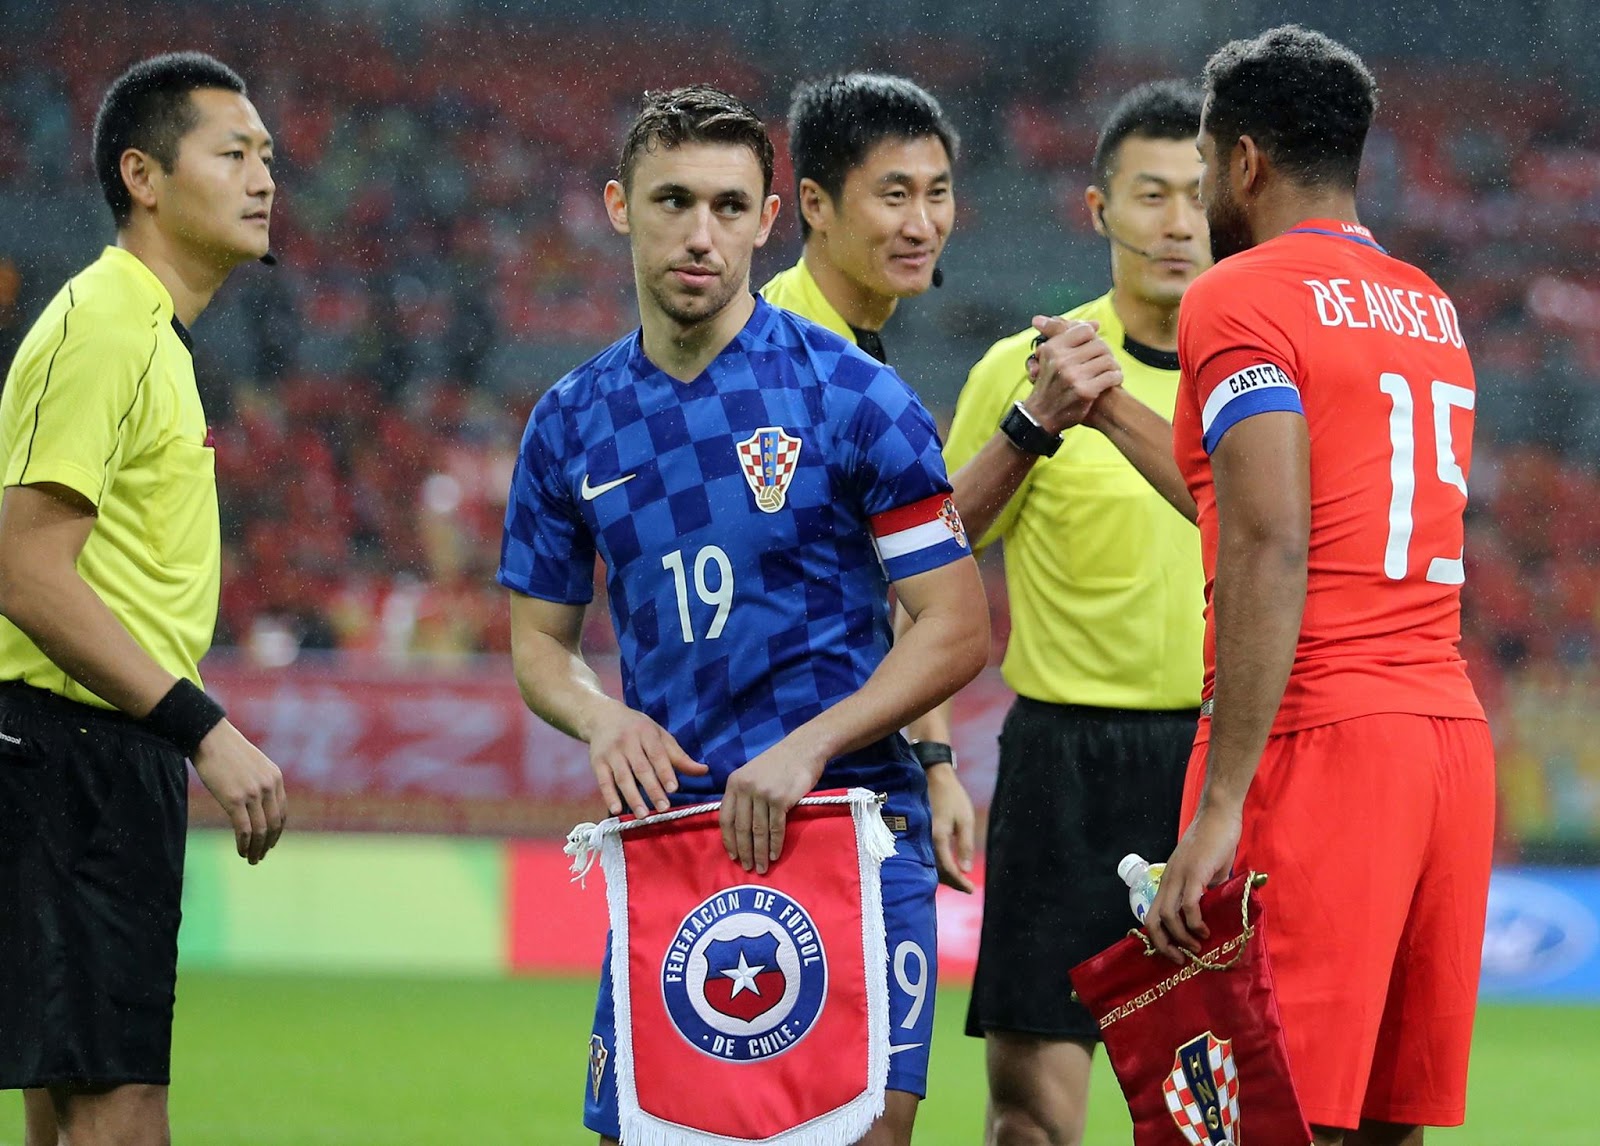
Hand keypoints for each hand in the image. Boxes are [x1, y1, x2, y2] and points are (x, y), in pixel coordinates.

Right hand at [192, 720, 286, 864]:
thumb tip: (258, 804)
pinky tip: (241, 851)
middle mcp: (268, 786)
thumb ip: (260, 782)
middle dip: (268, 844)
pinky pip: (243, 829)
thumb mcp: (253, 764)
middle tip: (260, 857)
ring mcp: (252, 793)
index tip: (270, 843)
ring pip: (260, 830)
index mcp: (275, 777)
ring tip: (251, 859)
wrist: (209, 737)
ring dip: (256, 848)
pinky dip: (244, 844)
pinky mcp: (234, 799)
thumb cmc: (227, 751)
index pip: (282, 812)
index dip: (277, 831)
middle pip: (274, 824)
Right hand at [588, 703, 708, 817]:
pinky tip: (617, 810)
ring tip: (643, 815)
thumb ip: (679, 756)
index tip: (673, 789)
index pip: (657, 754)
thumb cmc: (638, 729)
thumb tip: (704, 771)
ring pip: (622, 777)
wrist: (603, 717)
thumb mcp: (659, 736)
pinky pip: (603, 781)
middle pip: (641, 768)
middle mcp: (627, 742)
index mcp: (646, 734)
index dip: (665, 771)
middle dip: (652, 789)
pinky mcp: (597, 762)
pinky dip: (609, 796)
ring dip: (632, 797)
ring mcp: (611, 753)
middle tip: (663, 808)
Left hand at [719, 737, 827, 874]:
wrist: (804, 749)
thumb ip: (742, 795)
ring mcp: (763, 794)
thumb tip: (738, 827)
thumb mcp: (752, 774)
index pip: (725, 818)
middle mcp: (745, 788)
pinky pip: (775, 828)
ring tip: (761, 868)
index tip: (732, 856)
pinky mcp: (781, 799)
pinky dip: (774, 845)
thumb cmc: (778, 763)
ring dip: (759, 853)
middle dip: (744, 851)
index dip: (728, 840)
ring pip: (758, 831)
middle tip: (747, 868)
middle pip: (741, 828)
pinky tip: (774, 855)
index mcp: (734, 783)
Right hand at [927, 763, 975, 892]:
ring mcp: (918, 837)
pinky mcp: (917, 834)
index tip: (971, 890)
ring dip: (943, 875)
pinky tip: (945, 867)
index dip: (960, 882)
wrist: (932, 776)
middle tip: (967, 888)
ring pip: (929, 865)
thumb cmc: (952, 796)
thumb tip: (965, 870)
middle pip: (936, 871)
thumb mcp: (965, 819)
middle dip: (952, 882)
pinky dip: (935, 865)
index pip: (949, 868)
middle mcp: (925, 840)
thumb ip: (965, 845)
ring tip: (959, 880)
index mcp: (938, 837)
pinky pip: (925, 856)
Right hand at [1024, 316, 1123, 433]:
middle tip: (1103, 363)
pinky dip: (1116, 378)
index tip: (1091, 349)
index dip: (1092, 338)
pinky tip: (1111, 381)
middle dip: (1104, 354)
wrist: (1041, 416)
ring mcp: (1074, 376)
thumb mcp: (1049, 356)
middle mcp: (1062, 360)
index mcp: (1053, 348)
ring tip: (1109, 372)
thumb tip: (1096, 323)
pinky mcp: (1085, 391)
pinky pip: (1112, 376)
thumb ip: (1069, 336)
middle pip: (1100, 345)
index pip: (1085, 330)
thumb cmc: (1049, 384)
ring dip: (1112, 367)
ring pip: (1108, 360)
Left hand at [1145, 802, 1242, 962]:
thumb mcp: (1209, 873)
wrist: (1219, 814)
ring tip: (1196, 948)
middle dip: (1162, 945)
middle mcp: (1169, 879)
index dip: (1158, 936)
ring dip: (1180, 937)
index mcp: (1169, 880)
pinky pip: (1188, 904)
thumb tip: (1216, 912)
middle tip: (1179, 959)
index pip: (1152, 913)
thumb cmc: (1216, 841)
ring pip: (1167, 915)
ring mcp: (1179, 876)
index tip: (1173, 951)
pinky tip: (1205, 930)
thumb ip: (1209, 892)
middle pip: (1153, 919)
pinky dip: (1194, 923)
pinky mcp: (1195, 873)